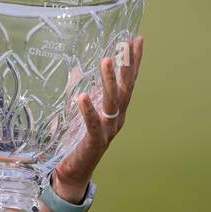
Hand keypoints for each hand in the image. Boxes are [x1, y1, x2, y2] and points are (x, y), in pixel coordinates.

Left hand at [56, 36, 143, 192]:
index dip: (134, 62)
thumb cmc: (77, 140)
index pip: (128, 82)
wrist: (73, 172)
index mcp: (116, 111)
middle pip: (126, 88)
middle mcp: (116, 119)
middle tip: (126, 44)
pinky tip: (82, 97)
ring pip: (112, 103)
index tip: (137, 39)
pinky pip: (93, 124)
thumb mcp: (83, 112)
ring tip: (106, 60)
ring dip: (109, 81)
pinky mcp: (94, 142)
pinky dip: (88, 111)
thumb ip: (86, 93)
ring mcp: (108, 131)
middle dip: (128, 66)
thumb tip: (78, 69)